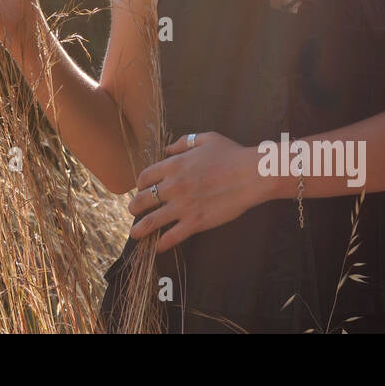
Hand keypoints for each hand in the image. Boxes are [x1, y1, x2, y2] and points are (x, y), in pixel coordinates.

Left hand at [127, 132, 282, 253]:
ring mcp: (183, 206)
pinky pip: (172, 236)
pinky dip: (161, 243)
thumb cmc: (232, 154)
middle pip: (142, 200)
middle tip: (133, 212)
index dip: (140, 185)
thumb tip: (168, 149)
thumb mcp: (206, 139)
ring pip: (151, 221)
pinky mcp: (195, 222)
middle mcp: (173, 186)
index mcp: (173, 165)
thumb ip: (184, 142)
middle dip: (134, 207)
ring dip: (140, 228)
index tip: (141, 190)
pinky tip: (157, 246)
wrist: (252, 174)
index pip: (145, 177)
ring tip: (135, 233)